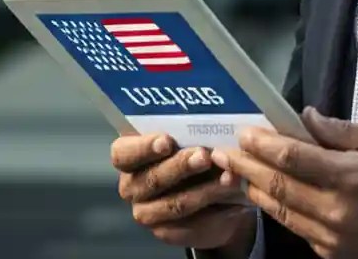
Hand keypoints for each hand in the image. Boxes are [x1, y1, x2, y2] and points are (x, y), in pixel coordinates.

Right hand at [112, 133, 254, 253]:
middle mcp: (132, 186)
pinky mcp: (167, 232)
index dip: (144, 147)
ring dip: (206, 191)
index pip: (123, 153)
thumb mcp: (191, 138)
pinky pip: (192, 224)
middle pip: (151, 179)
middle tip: (205, 156)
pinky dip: (217, 211)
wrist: (210, 192)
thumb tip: (210, 124)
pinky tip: (234, 200)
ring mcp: (147, 213)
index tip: (167, 141)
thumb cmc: (195, 151)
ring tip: (230, 178)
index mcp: (128, 156)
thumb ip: (191, 134)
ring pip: (175, 204)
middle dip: (181, 166)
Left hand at [212, 107, 357, 258]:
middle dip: (246, 167)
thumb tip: (304, 117)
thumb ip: (340, 131)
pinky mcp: (336, 255)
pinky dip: (280, 212)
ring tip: (238, 173)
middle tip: (225, 152)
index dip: (262, 144)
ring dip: (256, 191)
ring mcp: (334, 238)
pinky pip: (298, 231)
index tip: (245, 132)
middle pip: (277, 186)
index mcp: (349, 177)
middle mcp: (336, 211)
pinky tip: (269, 196)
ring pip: (282, 213)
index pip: (291, 157)